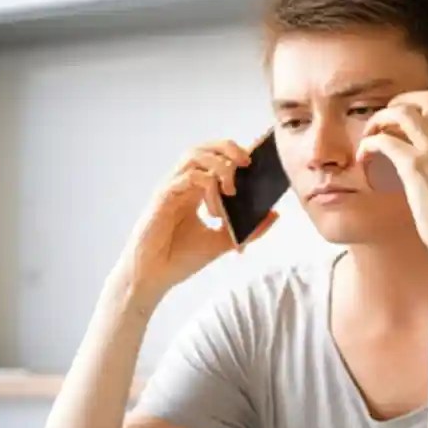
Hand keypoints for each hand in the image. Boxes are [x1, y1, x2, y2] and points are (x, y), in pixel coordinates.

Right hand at [114, 140, 278, 308]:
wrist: (153, 279)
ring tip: (232, 188)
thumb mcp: (222, 242)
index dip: (234, 154)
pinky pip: (186, 177)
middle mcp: (181, 185)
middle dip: (228, 148)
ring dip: (219, 165)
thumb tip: (274, 214)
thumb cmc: (179, 259)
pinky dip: (206, 185)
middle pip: (204, 148)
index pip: (214, 159)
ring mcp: (170, 189)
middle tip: (248, 163)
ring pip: (194, 156)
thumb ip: (247, 229)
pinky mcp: (162, 198)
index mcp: (193, 191)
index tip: (256, 163)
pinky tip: (214, 209)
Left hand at [356, 89, 427, 257]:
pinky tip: (364, 158)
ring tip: (369, 138)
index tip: (400, 112)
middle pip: (422, 98)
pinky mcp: (415, 167)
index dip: (415, 100)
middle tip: (381, 120)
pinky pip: (384, 141)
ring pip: (400, 113)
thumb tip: (426, 149)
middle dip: (397, 103)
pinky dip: (368, 145)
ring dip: (378, 121)